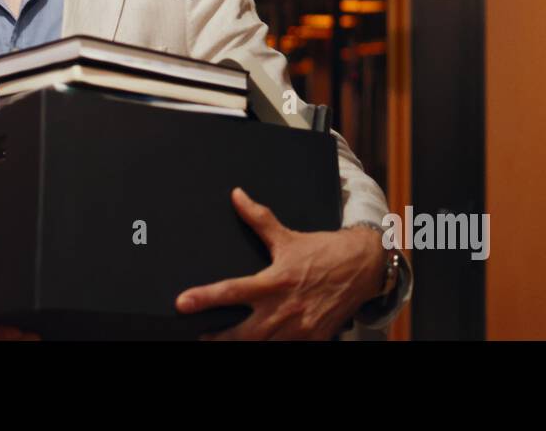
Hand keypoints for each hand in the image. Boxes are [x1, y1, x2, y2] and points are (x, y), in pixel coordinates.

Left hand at [175, 188, 386, 339]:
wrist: (364, 266)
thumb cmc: (323, 251)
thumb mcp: (289, 236)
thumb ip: (259, 219)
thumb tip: (236, 196)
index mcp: (275, 281)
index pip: (232, 291)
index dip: (205, 297)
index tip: (182, 303)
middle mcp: (285, 309)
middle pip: (243, 335)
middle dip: (219, 339)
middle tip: (199, 336)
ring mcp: (300, 329)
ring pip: (263, 347)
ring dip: (243, 346)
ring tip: (222, 343)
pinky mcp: (314, 340)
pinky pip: (288, 350)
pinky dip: (271, 347)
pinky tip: (260, 343)